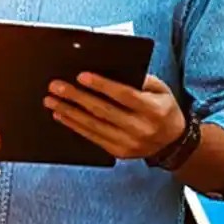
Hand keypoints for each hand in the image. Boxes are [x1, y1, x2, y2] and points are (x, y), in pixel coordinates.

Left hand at [44, 73, 184, 159]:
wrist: (172, 142)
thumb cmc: (164, 109)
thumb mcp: (162, 90)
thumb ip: (143, 80)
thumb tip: (114, 72)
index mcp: (153, 109)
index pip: (124, 95)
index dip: (102, 85)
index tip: (81, 76)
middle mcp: (141, 128)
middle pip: (103, 110)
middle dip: (77, 97)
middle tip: (57, 86)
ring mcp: (128, 143)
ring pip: (93, 126)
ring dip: (70, 112)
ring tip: (52, 101)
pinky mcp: (118, 152)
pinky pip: (92, 137)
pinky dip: (75, 126)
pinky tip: (62, 116)